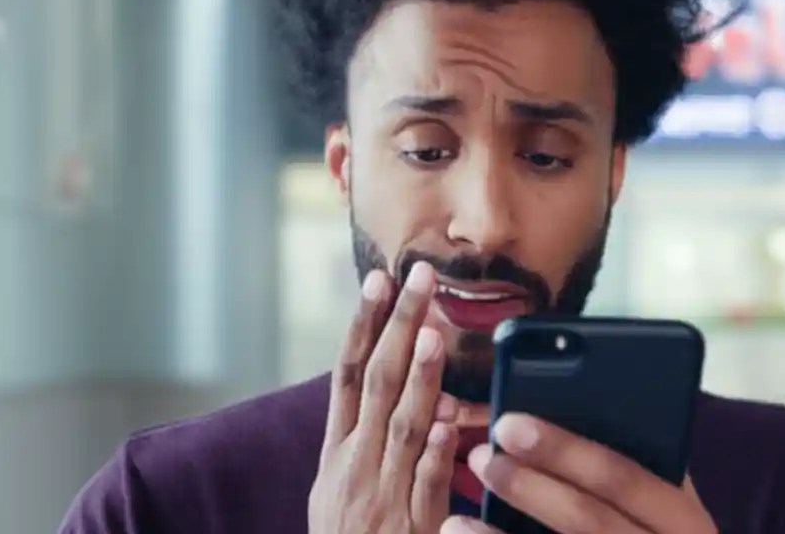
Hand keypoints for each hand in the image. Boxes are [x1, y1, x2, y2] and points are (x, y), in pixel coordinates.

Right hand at [309, 264, 459, 532]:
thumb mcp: (348, 489)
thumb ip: (376, 440)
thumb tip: (423, 391)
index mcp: (337, 453)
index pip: (347, 374)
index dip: (362, 325)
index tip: (378, 280)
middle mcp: (353, 467)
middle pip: (375, 383)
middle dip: (396, 327)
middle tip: (418, 276)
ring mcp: (379, 498)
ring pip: (400, 426)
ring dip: (417, 378)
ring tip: (432, 333)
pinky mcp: (409, 529)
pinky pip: (424, 486)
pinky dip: (434, 453)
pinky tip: (447, 422)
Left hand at [441, 414, 717, 533]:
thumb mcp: (673, 515)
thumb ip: (647, 475)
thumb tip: (582, 413)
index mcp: (687, 523)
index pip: (622, 478)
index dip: (563, 449)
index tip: (509, 422)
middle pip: (588, 521)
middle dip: (528, 487)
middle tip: (481, 456)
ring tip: (457, 520)